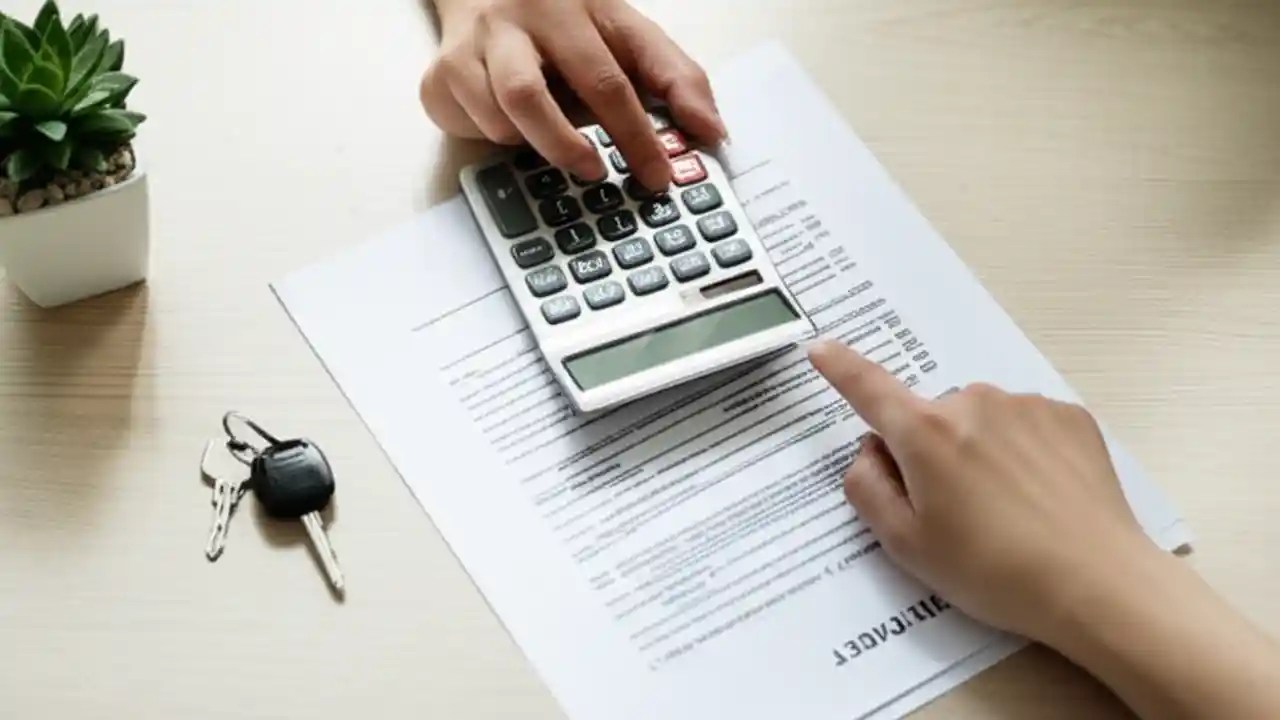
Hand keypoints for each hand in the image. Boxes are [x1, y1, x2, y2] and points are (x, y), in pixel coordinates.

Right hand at [421, 0, 726, 190]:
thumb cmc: (566, 20)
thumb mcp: (627, 34)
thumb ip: (676, 78)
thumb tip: (712, 131)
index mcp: (573, 10)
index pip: (607, 80)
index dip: (636, 136)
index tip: (657, 176)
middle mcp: (515, 23)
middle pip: (531, 97)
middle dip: (568, 147)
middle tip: (598, 173)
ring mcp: (471, 48)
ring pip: (495, 115)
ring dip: (532, 144)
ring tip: (558, 146)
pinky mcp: (438, 77)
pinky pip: (469, 126)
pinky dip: (497, 138)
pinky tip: (514, 127)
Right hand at [807, 339, 1152, 640]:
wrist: (1098, 584)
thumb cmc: (995, 573)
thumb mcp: (907, 546)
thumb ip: (868, 489)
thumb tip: (870, 452)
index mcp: (925, 434)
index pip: (868, 389)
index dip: (839, 368)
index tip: (820, 347)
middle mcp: (973, 403)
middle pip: (931, 420)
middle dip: (931, 455)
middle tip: (955, 516)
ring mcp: (1026, 406)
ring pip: (980, 422)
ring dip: (980, 454)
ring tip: (1007, 514)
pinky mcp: (1069, 417)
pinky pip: (1025, 426)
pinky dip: (1023, 454)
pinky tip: (1039, 498)